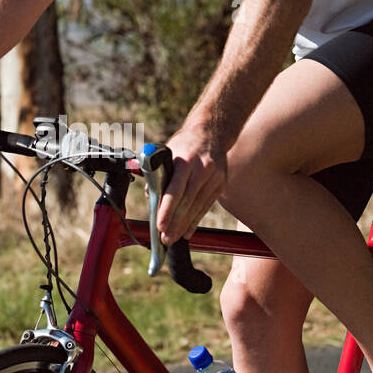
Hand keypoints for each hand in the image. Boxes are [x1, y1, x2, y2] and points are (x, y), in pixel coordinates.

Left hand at [155, 126, 227, 244]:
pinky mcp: (221, 184)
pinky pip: (206, 206)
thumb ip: (159, 173)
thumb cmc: (184, 144)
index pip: (176, 189)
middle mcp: (202, 169)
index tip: (160, 226)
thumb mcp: (168, 152)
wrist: (211, 133)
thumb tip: (151, 197)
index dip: (167, 209)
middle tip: (165, 239)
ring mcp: (214, 177)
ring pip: (197, 207)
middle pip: (187, 202)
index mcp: (186, 160)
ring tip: (173, 238)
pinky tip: (187, 231)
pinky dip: (195, 220)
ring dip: (184, 225)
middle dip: (175, 223)